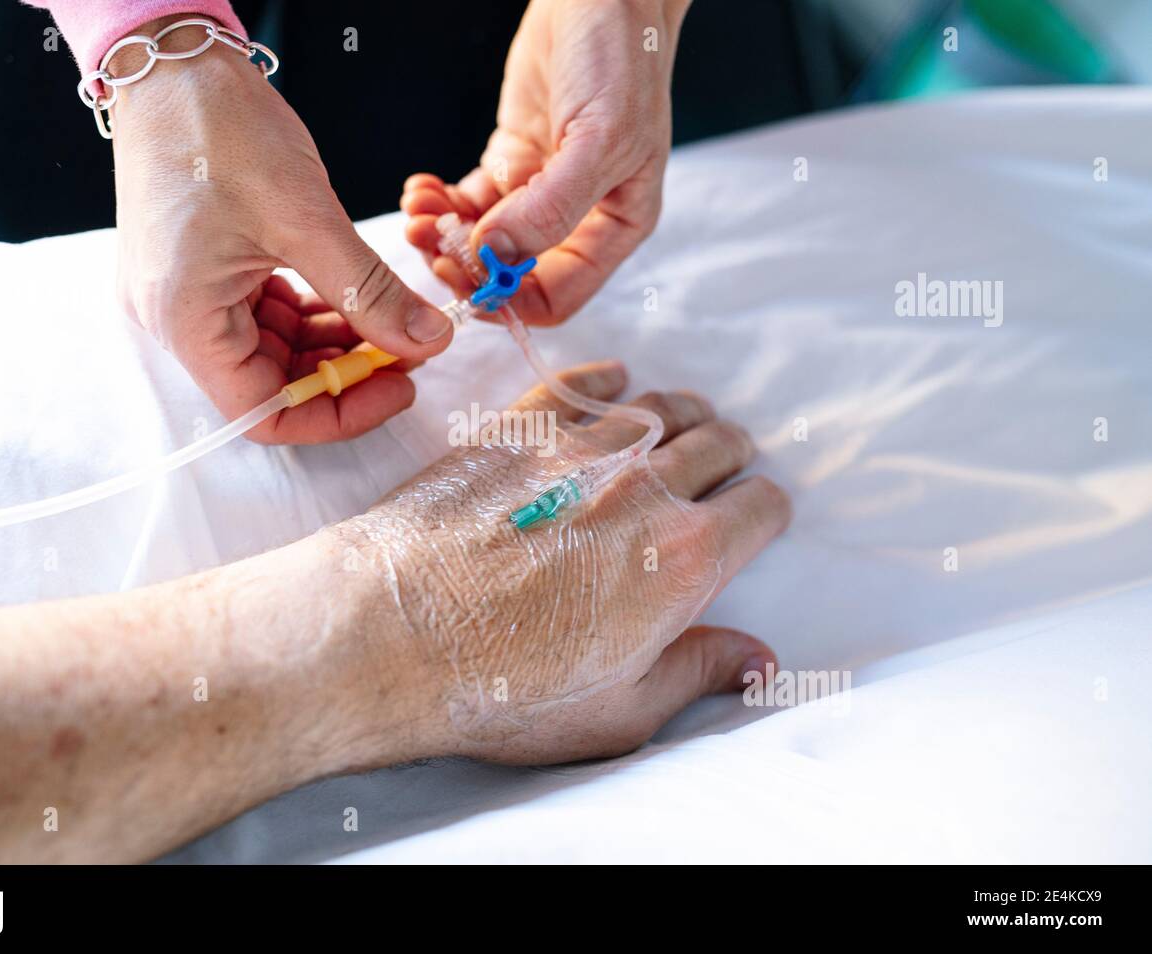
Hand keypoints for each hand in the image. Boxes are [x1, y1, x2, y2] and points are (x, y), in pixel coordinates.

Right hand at [110, 18, 453, 442]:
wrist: (173, 64)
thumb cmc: (218, 131)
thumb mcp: (307, 220)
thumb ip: (371, 292)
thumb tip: (430, 341)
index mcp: (186, 322)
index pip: (264, 413)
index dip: (336, 414)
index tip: (396, 387)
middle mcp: (178, 321)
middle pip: (273, 384)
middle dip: (345, 374)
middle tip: (410, 349)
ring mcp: (190, 295)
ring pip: (276, 350)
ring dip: (336, 343)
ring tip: (395, 321)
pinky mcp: (207, 270)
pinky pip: (268, 312)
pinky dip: (317, 313)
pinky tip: (361, 299)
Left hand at [311, 361, 789, 764]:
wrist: (390, 636)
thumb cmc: (501, 691)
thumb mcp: (618, 712)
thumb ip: (697, 672)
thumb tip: (758, 661)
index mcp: (685, 558)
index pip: (761, 508)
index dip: (764, 512)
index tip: (754, 518)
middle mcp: (644, 489)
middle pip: (717, 444)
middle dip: (732, 453)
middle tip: (727, 463)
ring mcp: (577, 450)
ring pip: (657, 405)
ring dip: (683, 413)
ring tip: (684, 422)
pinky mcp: (515, 430)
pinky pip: (579, 383)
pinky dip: (607, 379)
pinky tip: (613, 383)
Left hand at [401, 0, 687, 324]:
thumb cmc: (621, 60)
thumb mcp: (598, 141)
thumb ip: (549, 209)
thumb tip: (496, 257)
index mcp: (615, 227)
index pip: (557, 298)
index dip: (508, 300)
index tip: (465, 278)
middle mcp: (579, 219)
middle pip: (511, 275)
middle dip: (465, 265)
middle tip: (425, 243)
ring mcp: (541, 192)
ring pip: (483, 241)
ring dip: (444, 235)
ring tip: (417, 211)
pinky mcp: (512, 161)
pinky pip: (469, 203)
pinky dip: (442, 204)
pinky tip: (421, 191)